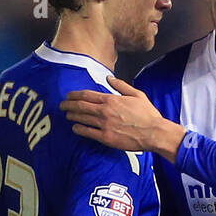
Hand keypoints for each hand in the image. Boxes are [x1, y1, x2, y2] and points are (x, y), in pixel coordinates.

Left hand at [61, 76, 185, 158]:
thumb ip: (121, 85)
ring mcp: (104, 125)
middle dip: (68, 105)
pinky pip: (87, 132)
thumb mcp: (137, 94)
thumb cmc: (147, 114)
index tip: (68, 95)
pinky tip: (75, 127)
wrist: (153, 132)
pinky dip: (79, 129)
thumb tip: (109, 78)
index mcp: (111, 99)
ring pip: (81, 118)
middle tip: (62, 105)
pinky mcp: (105, 137)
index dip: (74, 95)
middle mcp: (104, 111)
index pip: (87, 95)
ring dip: (71, 116)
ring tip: (66, 115)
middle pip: (80, 106)